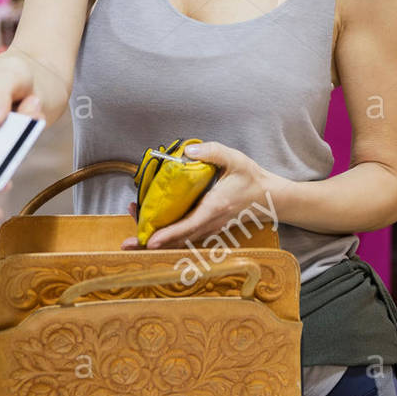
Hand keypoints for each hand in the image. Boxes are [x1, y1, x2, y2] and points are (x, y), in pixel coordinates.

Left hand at [120, 140, 275, 249]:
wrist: (268, 196)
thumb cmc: (250, 178)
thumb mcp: (234, 159)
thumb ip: (212, 152)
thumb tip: (187, 152)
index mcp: (215, 207)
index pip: (189, 225)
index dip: (168, 234)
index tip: (150, 241)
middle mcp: (211, 222)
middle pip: (179, 238)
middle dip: (153, 242)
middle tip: (128, 243)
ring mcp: (210, 228)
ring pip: (180, 240)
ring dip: (157, 240)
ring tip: (134, 237)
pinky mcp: (208, 228)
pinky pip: (186, 236)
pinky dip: (168, 236)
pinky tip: (152, 229)